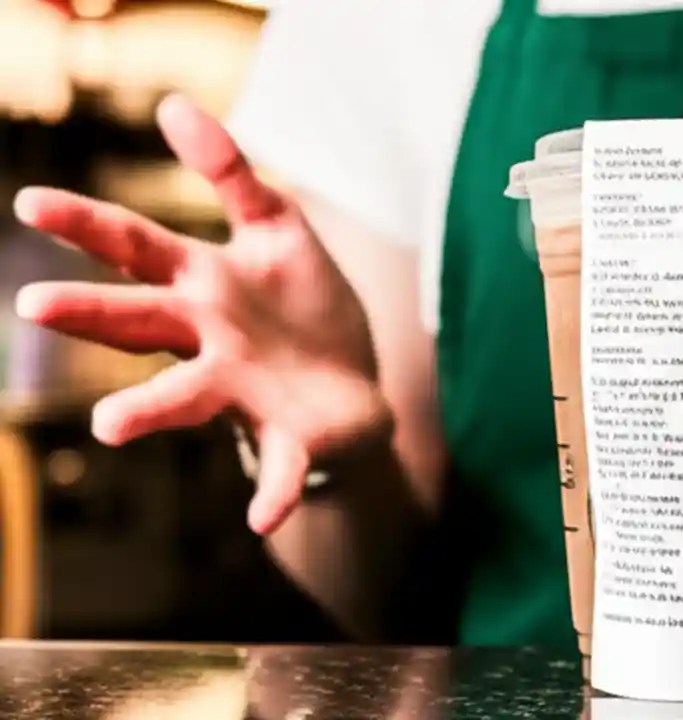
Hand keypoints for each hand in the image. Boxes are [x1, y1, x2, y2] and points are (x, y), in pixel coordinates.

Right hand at [12, 94, 387, 534]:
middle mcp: (210, 342)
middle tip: (35, 305)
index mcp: (203, 286)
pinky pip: (278, 469)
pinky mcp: (292, 439)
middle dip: (92, 313)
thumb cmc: (302, 308)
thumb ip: (231, 173)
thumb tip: (174, 105)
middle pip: (143, 322)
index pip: (135, 248)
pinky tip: (261, 517)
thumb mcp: (277, 228)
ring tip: (110, 427)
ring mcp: (245, 393)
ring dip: (148, 411)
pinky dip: (272, 492)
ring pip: (189, 400)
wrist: (357, 386)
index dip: (87, 225)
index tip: (30, 201)